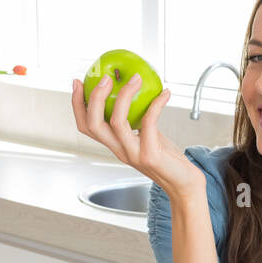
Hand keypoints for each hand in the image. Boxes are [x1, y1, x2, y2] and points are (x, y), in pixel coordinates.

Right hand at [72, 74, 206, 201]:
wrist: (184, 184)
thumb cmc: (167, 159)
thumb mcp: (147, 136)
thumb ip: (137, 120)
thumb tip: (135, 89)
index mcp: (115, 145)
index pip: (86, 126)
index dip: (78, 105)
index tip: (78, 82)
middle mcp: (120, 151)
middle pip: (94, 125)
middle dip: (94, 98)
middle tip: (106, 78)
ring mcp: (134, 154)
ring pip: (117, 122)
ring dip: (124, 95)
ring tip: (136, 78)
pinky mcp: (150, 155)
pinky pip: (149, 122)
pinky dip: (156, 104)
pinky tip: (165, 93)